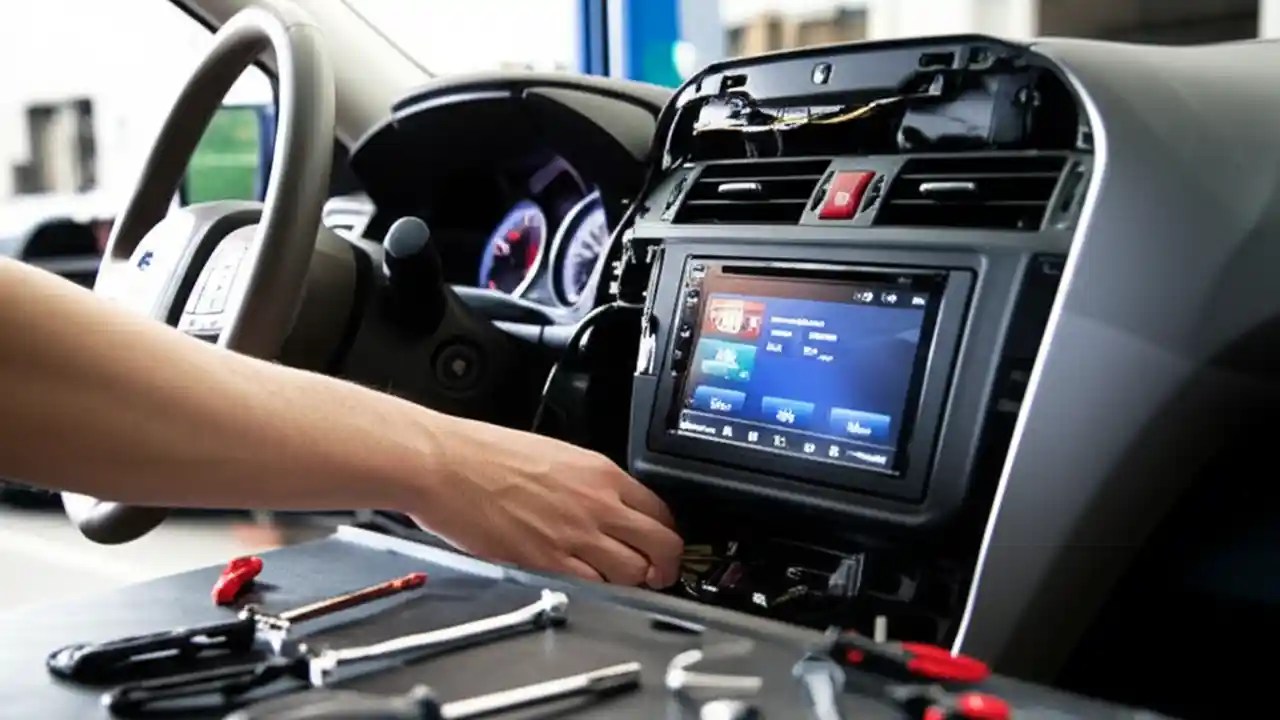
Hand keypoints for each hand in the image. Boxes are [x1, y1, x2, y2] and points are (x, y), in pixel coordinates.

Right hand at [410, 416, 683, 586]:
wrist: (446, 465)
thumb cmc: (486, 454)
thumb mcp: (556, 453)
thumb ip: (589, 481)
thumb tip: (608, 502)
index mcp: (600, 473)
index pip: (661, 510)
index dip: (667, 532)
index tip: (662, 542)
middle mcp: (596, 504)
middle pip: (661, 545)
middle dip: (668, 565)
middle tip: (662, 574)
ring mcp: (574, 536)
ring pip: (633, 572)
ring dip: (635, 582)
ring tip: (626, 583)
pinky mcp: (547, 562)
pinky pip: (594, 587)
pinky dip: (601, 591)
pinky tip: (593, 586)